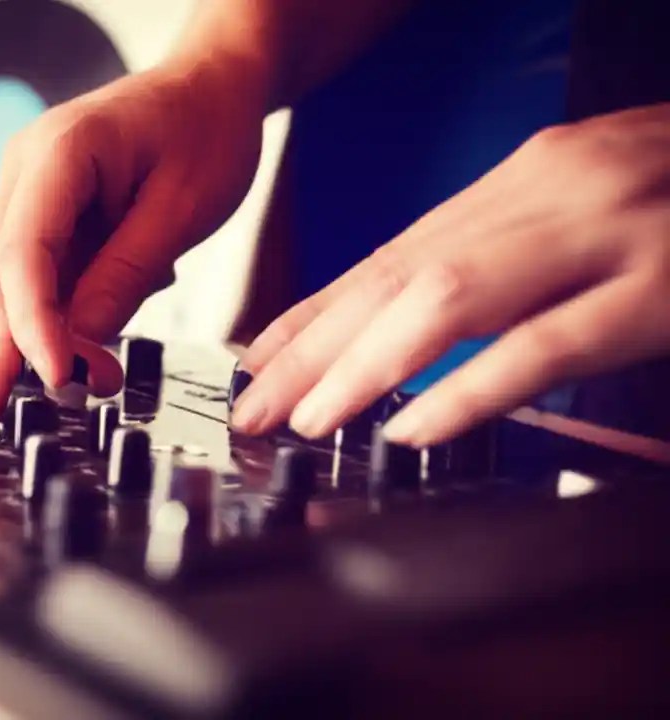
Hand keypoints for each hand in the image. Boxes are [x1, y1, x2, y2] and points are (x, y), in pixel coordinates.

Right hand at [0, 57, 269, 424]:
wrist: (213, 85)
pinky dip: (55, 316)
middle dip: (8, 344)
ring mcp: (28, 190)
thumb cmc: (207, 131)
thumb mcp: (182, 210)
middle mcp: (26, 168)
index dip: (31, 323)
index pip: (22, 252)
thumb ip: (125, 276)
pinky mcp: (45, 214)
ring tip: (75, 386)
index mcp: (58, 151)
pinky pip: (37, 275)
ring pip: (8, 280)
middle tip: (5, 410)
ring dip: (32, 337)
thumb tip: (78, 344)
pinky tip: (86, 348)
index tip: (54, 375)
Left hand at [232, 103, 669, 445]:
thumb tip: (416, 320)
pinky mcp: (666, 286)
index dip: (314, 311)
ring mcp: (612, 231)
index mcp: (531, 175)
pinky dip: (470, 386)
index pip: (390, 249)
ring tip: (307, 416)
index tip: (258, 358)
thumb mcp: (592, 206)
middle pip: (397, 273)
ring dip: (364, 365)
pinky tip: (416, 424)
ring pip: (449, 299)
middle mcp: (557, 188)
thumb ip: (510, 251)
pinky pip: (546, 343)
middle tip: (255, 405)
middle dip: (313, 345)